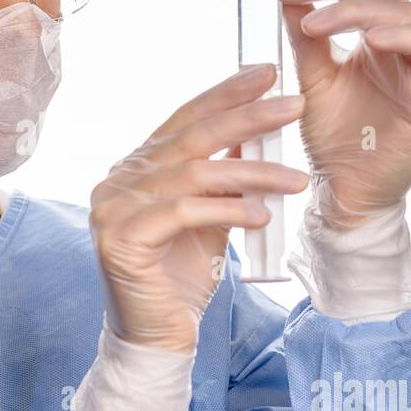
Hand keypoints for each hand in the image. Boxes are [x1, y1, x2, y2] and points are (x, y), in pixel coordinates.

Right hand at [88, 66, 309, 351]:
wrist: (157, 337)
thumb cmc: (183, 277)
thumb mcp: (210, 216)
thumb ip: (223, 177)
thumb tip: (258, 134)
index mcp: (136, 167)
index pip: (184, 119)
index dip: (225, 94)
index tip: (267, 73)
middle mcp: (118, 179)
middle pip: (191, 138)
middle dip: (248, 117)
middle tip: (295, 104)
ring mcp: (112, 207)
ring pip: (194, 174)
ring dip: (253, 173)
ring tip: (298, 178)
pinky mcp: (120, 238)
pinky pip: (184, 212)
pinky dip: (229, 210)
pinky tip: (263, 215)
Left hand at [274, 0, 410, 228]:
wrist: (346, 194)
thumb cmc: (332, 141)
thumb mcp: (310, 81)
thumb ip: (304, 40)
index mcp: (372, 36)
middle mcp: (402, 44)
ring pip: (404, 13)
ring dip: (356, 10)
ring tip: (312, 23)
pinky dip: (401, 37)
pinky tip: (367, 39)